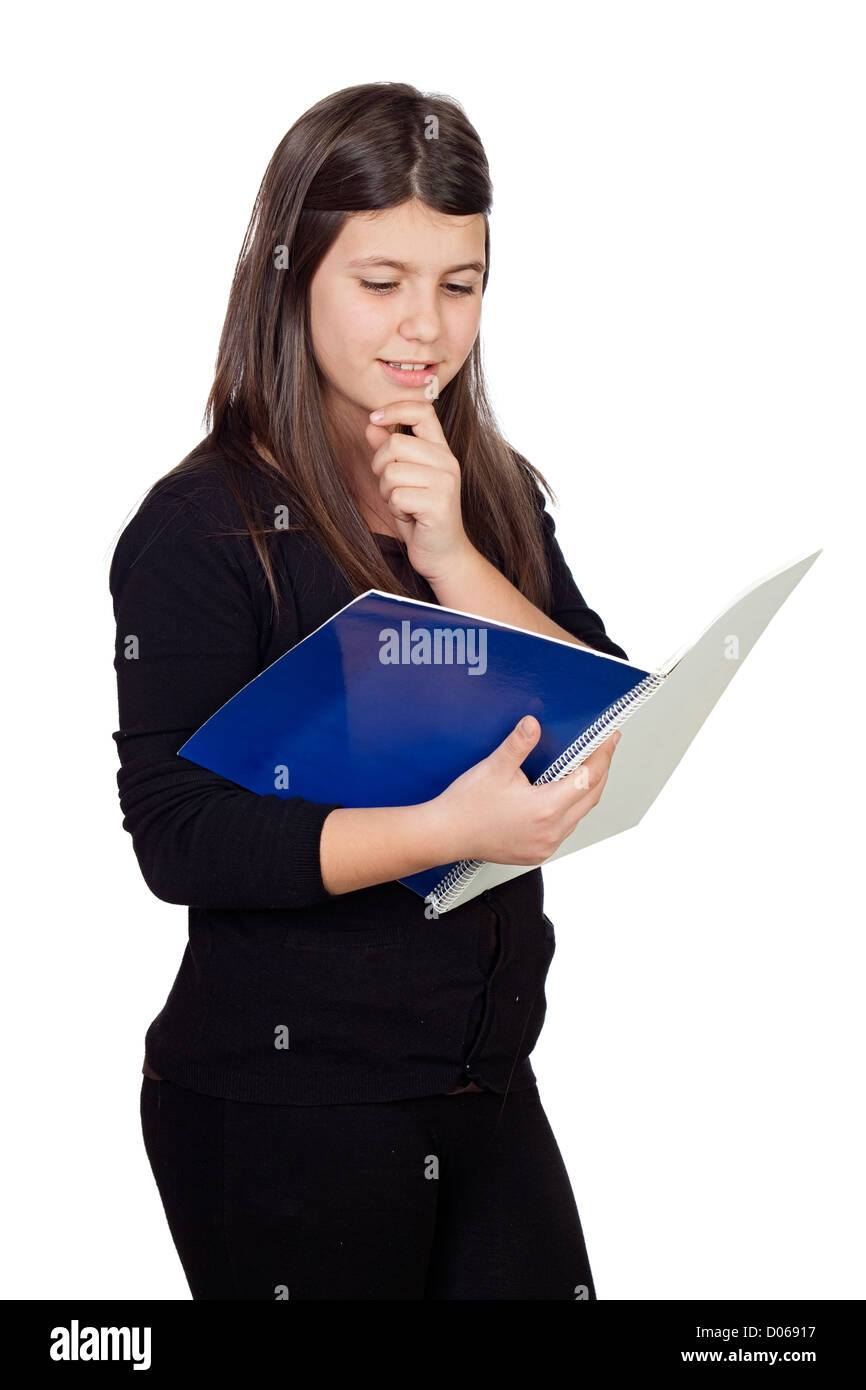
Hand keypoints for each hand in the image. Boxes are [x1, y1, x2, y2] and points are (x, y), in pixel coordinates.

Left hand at [365, 399, 475, 584]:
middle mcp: (447, 462)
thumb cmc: (421, 516)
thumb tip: (371, 425)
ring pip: (392, 473)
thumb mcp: (402, 480)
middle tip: (392, 488)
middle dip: (380, 468)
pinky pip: (397, 496)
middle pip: (394, 445)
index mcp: (441, 451)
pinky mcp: (439, 504)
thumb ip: (389, 451)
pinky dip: (395, 509)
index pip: (422, 411)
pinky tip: (409, 517)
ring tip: (403, 504)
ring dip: (387, 493)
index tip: (375, 418)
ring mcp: (446, 482)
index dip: (395, 409)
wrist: (444, 554)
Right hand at [430, 719, 621, 866]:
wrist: (446, 835)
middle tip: (603, 747)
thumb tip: (533, 724)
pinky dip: (571, 809)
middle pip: (591, 796)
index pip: (589, 777)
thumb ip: (518, 744)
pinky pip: (566, 828)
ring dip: (586, 791)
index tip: (610, 738)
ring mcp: (546, 846)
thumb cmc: (466, 805)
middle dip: (601, 770)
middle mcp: (551, 831)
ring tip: (585, 767)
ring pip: (580, 814)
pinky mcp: (539, 853)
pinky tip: (563, 795)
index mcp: (545, 809)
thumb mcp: (494, 768)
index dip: (603, 755)